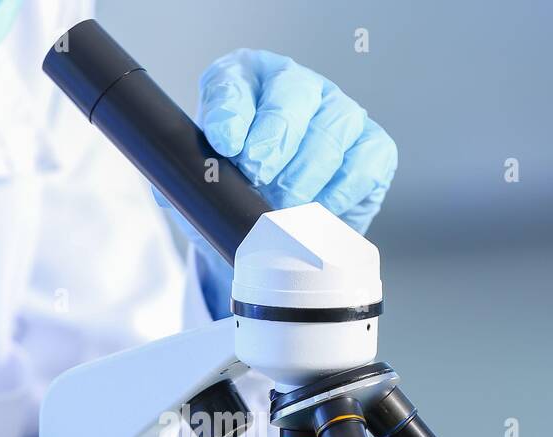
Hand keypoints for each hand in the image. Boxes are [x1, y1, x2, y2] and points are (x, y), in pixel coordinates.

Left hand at [199, 49, 397, 234]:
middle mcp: (295, 88)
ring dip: (306, 173)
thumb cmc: (233, 200)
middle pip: (294, 92)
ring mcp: (338, 114)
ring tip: (285, 207)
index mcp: (244, 83)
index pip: (235, 81)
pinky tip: (319, 211)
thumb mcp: (196, 187)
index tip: (225, 143)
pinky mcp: (372, 150)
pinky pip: (366, 161)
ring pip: (333, 128)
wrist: (269, 238)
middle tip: (259, 174)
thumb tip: (181, 184)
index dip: (231, 110)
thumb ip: (183, 179)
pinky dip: (341, 191)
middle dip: (275, 136)